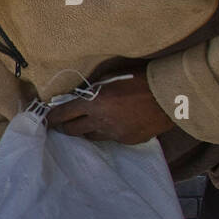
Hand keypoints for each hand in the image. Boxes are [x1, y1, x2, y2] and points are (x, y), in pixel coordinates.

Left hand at [45, 67, 174, 143]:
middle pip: (72, 130)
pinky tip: (115, 124)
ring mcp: (114, 133)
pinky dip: (108, 132)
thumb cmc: (141, 79)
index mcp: (93, 102)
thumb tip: (78, 95)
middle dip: (64, 127)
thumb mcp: (111, 77)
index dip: (52, 117)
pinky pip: (111, 138)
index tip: (47, 118)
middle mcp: (100, 121)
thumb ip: (93, 89)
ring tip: (89, 123)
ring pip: (90, 137)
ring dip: (87, 130)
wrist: (172, 95)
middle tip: (62, 124)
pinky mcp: (127, 140)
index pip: (63, 114)